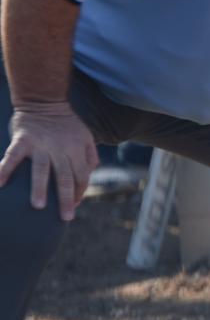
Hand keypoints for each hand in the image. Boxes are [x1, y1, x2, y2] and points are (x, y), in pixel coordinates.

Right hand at [0, 100, 99, 221]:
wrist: (44, 101)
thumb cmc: (65, 123)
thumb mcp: (86, 136)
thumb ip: (90, 155)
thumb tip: (89, 174)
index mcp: (77, 150)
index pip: (81, 176)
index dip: (79, 192)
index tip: (73, 207)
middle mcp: (61, 149)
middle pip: (66, 177)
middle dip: (67, 198)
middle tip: (66, 218)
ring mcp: (41, 145)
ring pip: (42, 169)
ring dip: (40, 188)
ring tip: (38, 206)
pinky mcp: (23, 139)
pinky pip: (13, 156)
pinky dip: (5, 168)